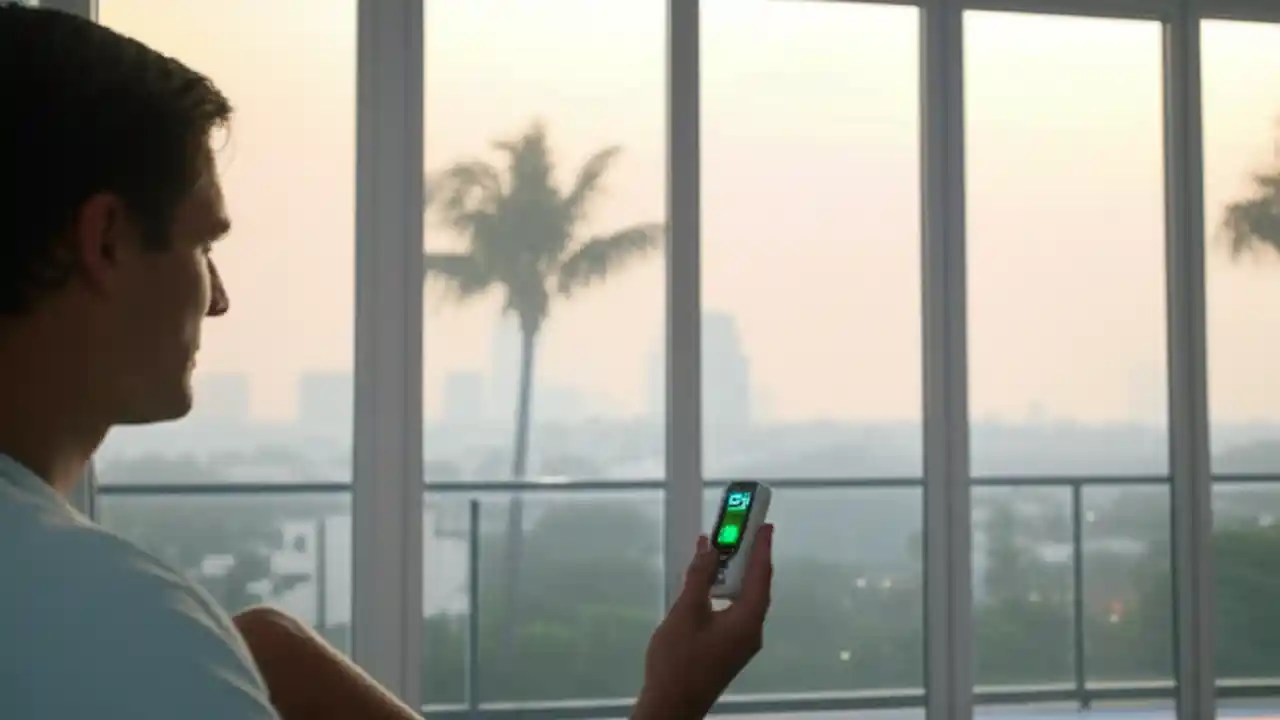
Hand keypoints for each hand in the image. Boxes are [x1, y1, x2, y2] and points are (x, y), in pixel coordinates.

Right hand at [633, 524, 773, 719]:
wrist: (671, 705)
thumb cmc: (679, 660)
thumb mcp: (686, 612)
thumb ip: (700, 578)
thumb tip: (710, 550)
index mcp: (747, 621)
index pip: (760, 576)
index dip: (761, 548)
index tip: (765, 525)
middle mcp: (750, 631)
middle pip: (755, 587)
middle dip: (749, 558)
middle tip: (744, 531)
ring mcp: (740, 643)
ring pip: (743, 600)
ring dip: (734, 574)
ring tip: (725, 550)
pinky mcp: (728, 649)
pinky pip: (733, 611)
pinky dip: (725, 592)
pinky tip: (710, 583)